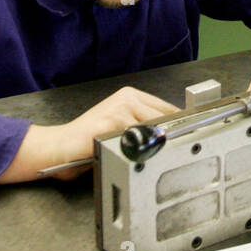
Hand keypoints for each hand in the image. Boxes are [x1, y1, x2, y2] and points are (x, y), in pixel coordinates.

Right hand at [47, 86, 178, 179]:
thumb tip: (172, 132)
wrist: (62, 145)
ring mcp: (120, 110)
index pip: (167, 108)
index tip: (188, 135)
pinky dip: (140, 149)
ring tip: (147, 155)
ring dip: (154, 144)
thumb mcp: (121, 123)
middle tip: (172, 149)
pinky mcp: (112, 124)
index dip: (178, 124)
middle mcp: (126, 99)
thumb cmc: (90, 137)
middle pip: (164, 117)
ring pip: (153, 128)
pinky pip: (137, 139)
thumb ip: (144, 122)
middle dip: (169, 135)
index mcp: (130, 95)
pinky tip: (133, 154)